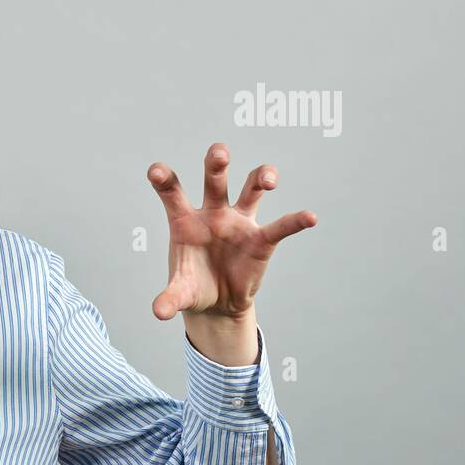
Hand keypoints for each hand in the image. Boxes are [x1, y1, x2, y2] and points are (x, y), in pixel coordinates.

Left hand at [146, 142, 315, 321]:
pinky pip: (280, 227)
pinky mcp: (261, 239)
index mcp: (184, 220)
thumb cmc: (194, 286)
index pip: (172, 193)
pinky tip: (310, 217)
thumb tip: (159, 312)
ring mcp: (238, 222)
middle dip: (217, 164)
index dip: (164, 179)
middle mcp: (212, 213)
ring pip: (250, 190)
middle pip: (215, 180)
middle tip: (220, 152)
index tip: (155, 169)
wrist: (218, 304)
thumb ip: (170, 298)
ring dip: (260, 178)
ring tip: (268, 179)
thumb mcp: (180, 293)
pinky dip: (296, 221)